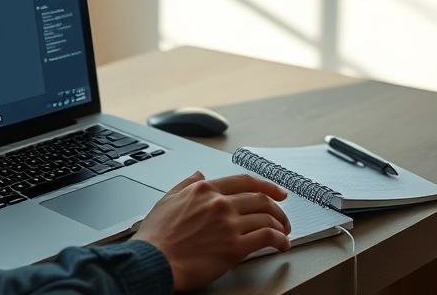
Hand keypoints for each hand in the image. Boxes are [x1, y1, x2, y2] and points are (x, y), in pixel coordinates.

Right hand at [132, 171, 291, 291]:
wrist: (153, 260)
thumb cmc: (156, 237)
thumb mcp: (167, 200)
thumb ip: (186, 185)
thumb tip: (198, 175)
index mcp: (204, 190)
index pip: (244, 181)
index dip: (266, 186)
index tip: (277, 192)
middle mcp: (220, 203)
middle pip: (260, 199)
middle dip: (277, 208)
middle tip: (282, 216)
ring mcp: (229, 224)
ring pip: (267, 217)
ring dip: (281, 225)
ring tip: (283, 233)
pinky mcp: (234, 247)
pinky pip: (267, 238)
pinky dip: (280, 240)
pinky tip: (282, 245)